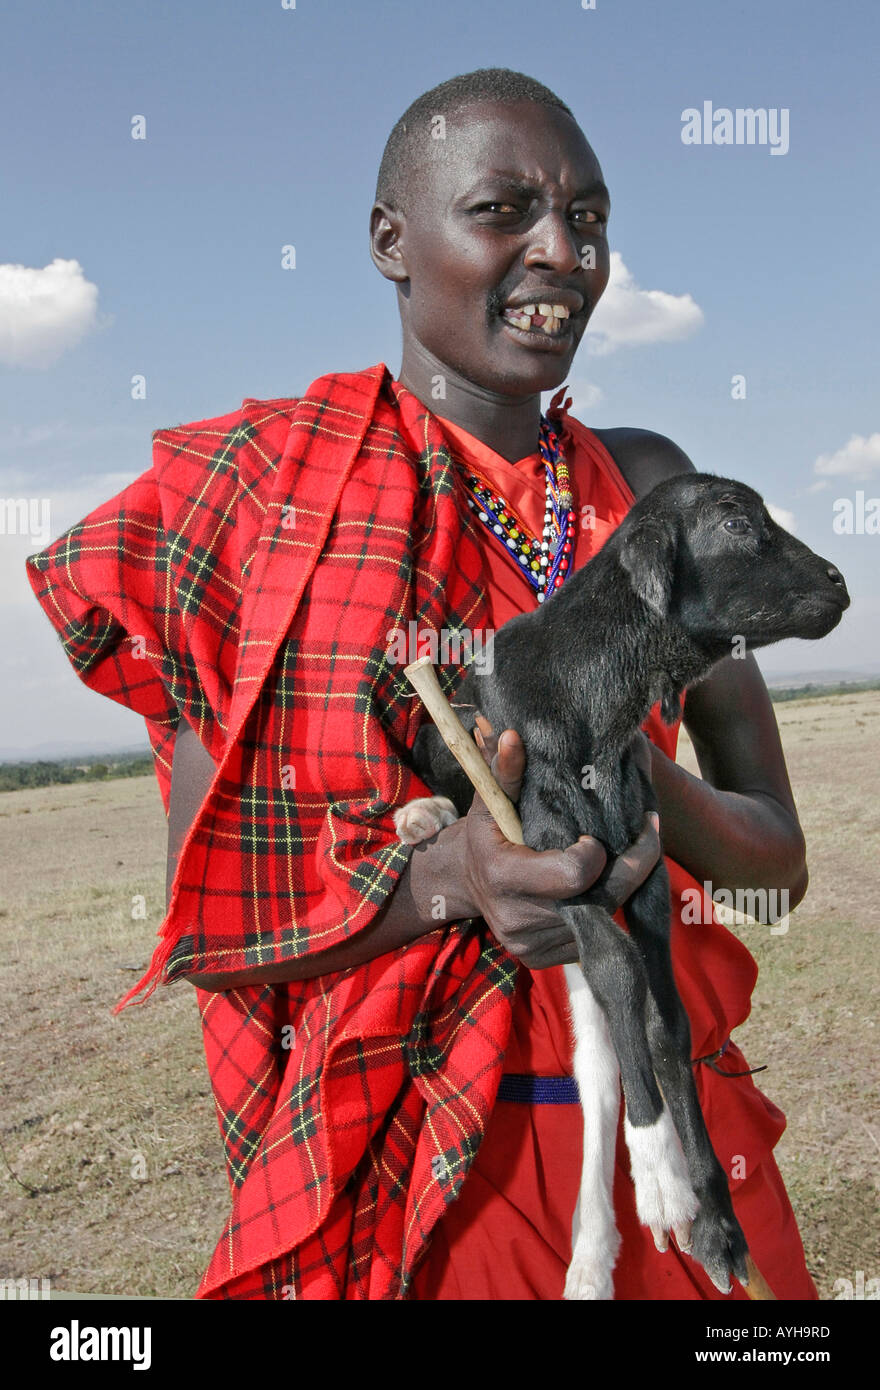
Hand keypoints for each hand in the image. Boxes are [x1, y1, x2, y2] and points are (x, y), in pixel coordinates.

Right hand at [451, 717, 660, 968]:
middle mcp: (520, 920)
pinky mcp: (546, 960)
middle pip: (602, 898)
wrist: (463, 884)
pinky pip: (594, 935)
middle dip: (634, 864)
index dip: (597, 852)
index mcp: (507, 878)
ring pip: (604, 917)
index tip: (595, 835)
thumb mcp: (490, 800)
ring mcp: (535, 946)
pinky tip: (604, 885)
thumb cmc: (483, 835)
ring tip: (629, 854)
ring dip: (621, 886)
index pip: (576, 874)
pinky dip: (605, 909)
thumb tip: (513, 734)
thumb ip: (506, 771)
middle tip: (649, 831)